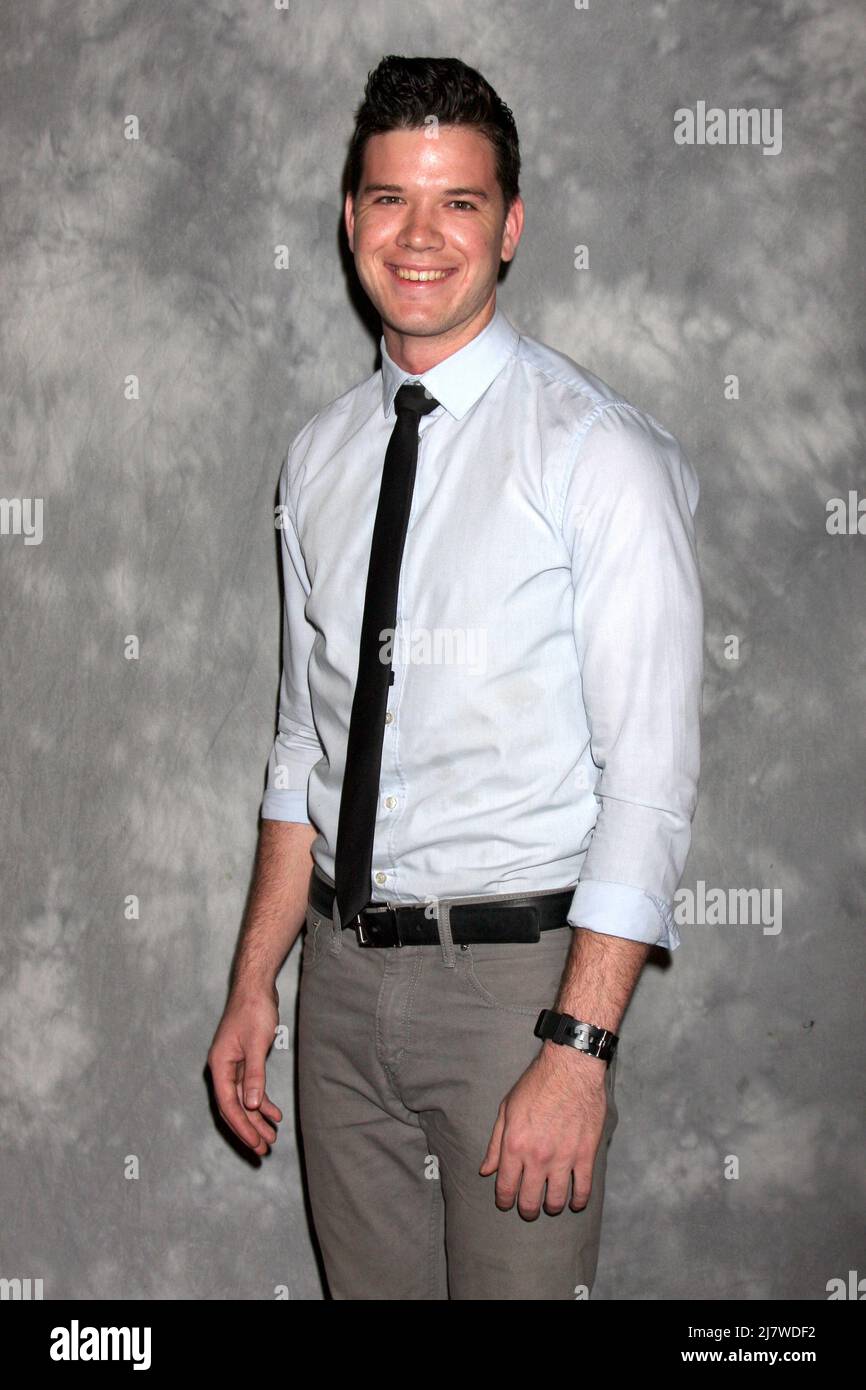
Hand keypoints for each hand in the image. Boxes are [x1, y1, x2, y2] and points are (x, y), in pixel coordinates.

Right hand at [207, 982, 282, 1155]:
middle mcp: (222, 1068)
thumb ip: (254, 1074)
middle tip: (264, 1150)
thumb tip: (253, 1105)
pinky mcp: (243, 1061)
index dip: (242, 1126)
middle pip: (234, 1107)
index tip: (255, 1144)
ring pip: (243, 1100)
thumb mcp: (257, 1042)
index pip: (228, 1104)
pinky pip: (250, 1088)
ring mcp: (232, 1065)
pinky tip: (274, 1114)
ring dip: (257, 1119)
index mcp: (220, 1065)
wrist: (255, 987)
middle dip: (249, 1129)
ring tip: (271, 1137)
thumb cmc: (253, 1009)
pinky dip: (262, 1102)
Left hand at [479, 1043, 607, 1217]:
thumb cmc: (536, 1085)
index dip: (504, 1201)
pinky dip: (579, 1201)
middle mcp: (537, 1157)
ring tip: (550, 1205)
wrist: (571, 1069)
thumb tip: (486, 1171)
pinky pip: (583, 1189)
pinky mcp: (585, 1155)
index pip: (506, 1188)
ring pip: (556, 1200)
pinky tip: (575, 1201)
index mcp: (514, 1145)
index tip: (507, 1203)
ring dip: (551, 1207)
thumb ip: (495, 1144)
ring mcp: (563, 1158)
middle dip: (527, 1210)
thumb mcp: (507, 1109)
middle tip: (528, 1210)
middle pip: (529, 1200)